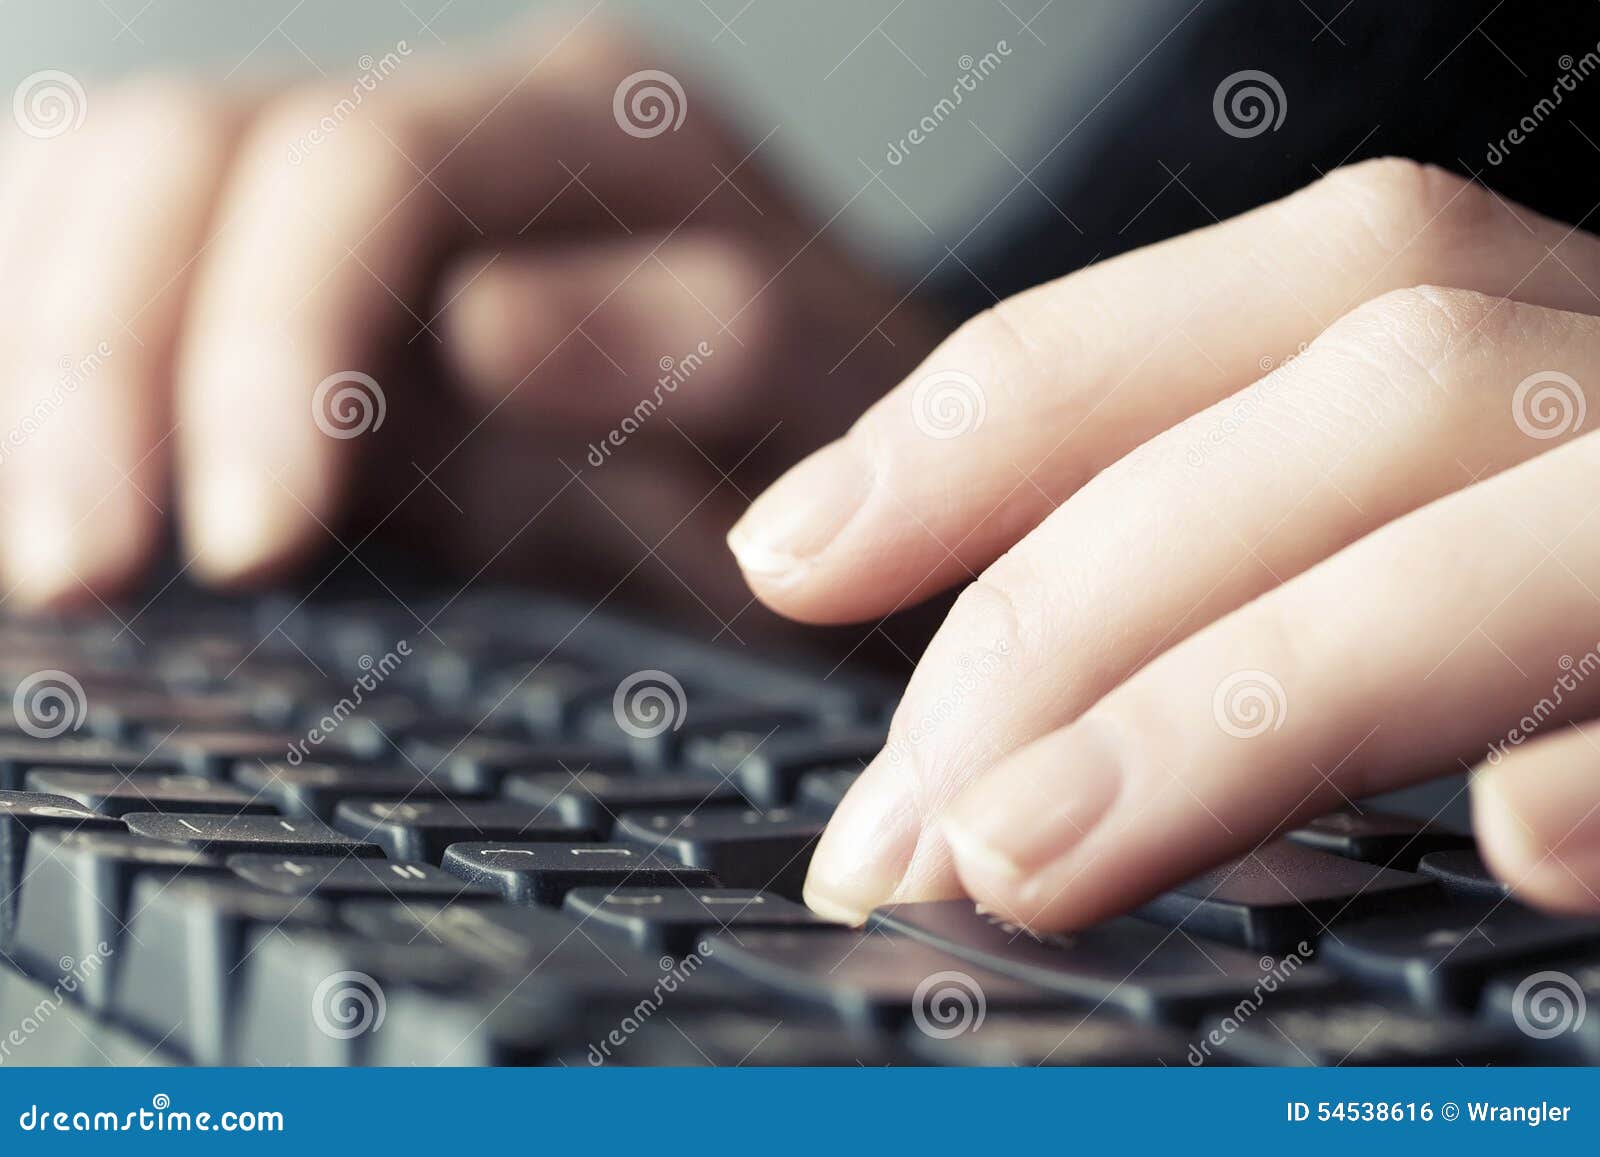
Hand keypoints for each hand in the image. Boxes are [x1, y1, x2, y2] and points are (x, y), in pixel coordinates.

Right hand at [0, 15, 934, 618]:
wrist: (864, 470)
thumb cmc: (845, 472)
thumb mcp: (811, 440)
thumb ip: (672, 368)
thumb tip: (476, 329)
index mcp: (609, 131)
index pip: (365, 166)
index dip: (272, 344)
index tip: (249, 538)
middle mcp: (472, 120)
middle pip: (198, 152)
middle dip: (112, 363)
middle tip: (83, 569)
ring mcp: (370, 175)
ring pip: (118, 183)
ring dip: (51, 359)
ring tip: (45, 545)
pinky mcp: (299, 259)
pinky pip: (111, 246)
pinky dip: (50, 348)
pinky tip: (43, 459)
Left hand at [728, 158, 1599, 925]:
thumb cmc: (1585, 648)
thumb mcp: (1418, 564)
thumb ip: (1241, 593)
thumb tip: (960, 772)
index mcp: (1551, 341)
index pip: (1284, 286)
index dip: (1010, 408)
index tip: (792, 552)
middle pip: (1367, 388)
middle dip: (1077, 605)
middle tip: (895, 833)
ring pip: (1525, 531)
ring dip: (1241, 703)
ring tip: (1022, 860)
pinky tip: (1520, 842)